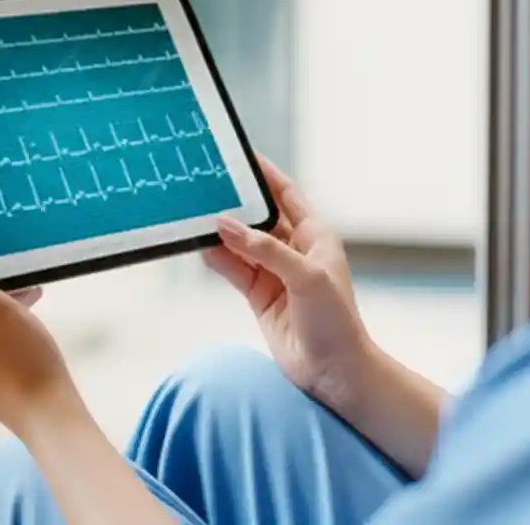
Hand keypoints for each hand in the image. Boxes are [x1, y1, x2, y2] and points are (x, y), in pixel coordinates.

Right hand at [205, 156, 375, 412]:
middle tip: (207, 185)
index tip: (241, 156)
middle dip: (234, 202)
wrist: (334, 372)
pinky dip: (218, 259)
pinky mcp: (259, 295)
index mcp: (315, 236)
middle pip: (258, 217)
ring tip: (194, 214)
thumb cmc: (335, 321)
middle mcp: (294, 250)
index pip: (286, 194)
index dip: (265, 175)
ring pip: (241, 243)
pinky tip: (200, 247)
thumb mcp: (306, 277)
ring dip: (221, 232)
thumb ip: (265, 250)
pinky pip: (234, 269)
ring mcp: (275, 273)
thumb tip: (226, 225)